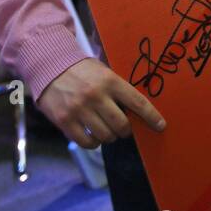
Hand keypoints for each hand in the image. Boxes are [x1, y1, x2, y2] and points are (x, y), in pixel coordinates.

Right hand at [37, 58, 165, 148]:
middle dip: (126, 130)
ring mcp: (80, 110)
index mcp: (110, 81)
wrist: (49, 67)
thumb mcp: (103, 72)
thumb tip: (136, 111)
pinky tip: (93, 135)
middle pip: (122, 125)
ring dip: (109, 136)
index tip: (160, 126)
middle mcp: (96, 96)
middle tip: (123, 128)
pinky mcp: (65, 121)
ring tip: (106, 130)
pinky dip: (94, 142)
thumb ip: (118, 89)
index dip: (152, 117)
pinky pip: (87, 142)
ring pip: (105, 136)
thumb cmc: (82, 70)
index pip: (137, 102)